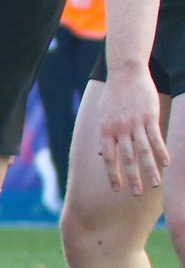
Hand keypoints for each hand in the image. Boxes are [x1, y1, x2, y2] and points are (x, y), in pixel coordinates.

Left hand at [95, 67, 169, 194]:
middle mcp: (120, 130)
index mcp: (106, 131)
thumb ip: (104, 137)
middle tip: (136, 193)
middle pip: (127, 158)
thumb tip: (101, 154)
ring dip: (150, 169)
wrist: (125, 74)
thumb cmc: (113, 96)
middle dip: (132, 177)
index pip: (109, 158)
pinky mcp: (149, 117)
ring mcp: (135, 123)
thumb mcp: (102, 116)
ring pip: (143, 151)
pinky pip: (156, 137)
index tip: (118, 189)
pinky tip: (167, 164)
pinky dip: (162, 151)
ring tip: (155, 184)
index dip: (113, 175)